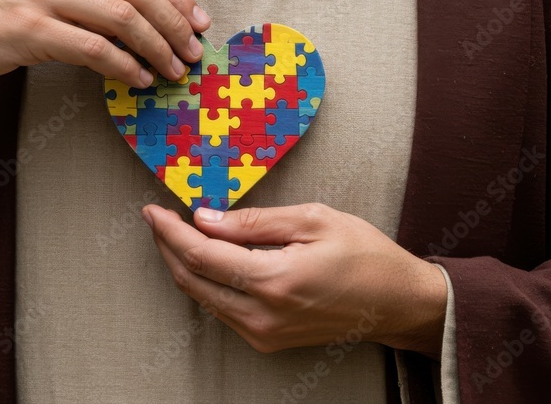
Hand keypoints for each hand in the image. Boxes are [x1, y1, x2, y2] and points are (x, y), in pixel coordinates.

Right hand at [0, 0, 209, 93]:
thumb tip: (137, 20)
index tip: (198, 23)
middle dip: (175, 24)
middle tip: (194, 53)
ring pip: (124, 17)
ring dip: (158, 48)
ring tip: (174, 72)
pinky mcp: (28, 28)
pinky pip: (95, 48)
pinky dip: (125, 66)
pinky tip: (139, 80)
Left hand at [141, 203, 447, 358]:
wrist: (397, 303)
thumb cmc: (365, 255)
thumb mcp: (313, 219)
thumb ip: (254, 221)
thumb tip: (206, 218)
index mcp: (274, 281)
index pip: (201, 255)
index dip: (170, 231)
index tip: (153, 210)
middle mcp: (262, 316)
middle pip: (192, 280)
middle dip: (168, 247)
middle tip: (159, 218)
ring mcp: (264, 334)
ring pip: (203, 298)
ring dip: (184, 265)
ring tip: (178, 233)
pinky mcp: (268, 341)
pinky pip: (222, 309)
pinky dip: (207, 282)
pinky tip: (208, 259)